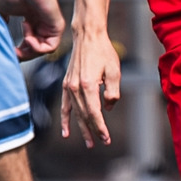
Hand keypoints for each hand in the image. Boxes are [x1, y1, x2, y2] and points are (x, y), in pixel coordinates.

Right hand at [0, 0, 64, 60]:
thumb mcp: (2, 10)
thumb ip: (0, 21)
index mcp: (32, 23)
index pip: (28, 45)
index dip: (18, 52)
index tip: (8, 50)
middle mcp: (42, 26)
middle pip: (35, 51)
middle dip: (23, 55)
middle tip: (13, 52)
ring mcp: (50, 27)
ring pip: (41, 51)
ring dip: (29, 48)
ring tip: (24, 36)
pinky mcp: (57, 27)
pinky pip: (50, 48)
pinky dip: (37, 47)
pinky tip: (29, 37)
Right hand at [61, 28, 121, 146]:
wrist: (88, 37)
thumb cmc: (104, 52)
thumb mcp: (115, 71)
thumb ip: (113, 92)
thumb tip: (108, 108)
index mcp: (88, 85)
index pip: (95, 113)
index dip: (100, 128)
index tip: (106, 138)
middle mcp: (76, 88)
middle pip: (85, 116)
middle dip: (93, 131)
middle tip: (100, 143)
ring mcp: (69, 86)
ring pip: (75, 113)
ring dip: (81, 129)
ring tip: (89, 143)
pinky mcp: (66, 84)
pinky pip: (65, 106)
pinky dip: (65, 120)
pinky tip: (66, 132)